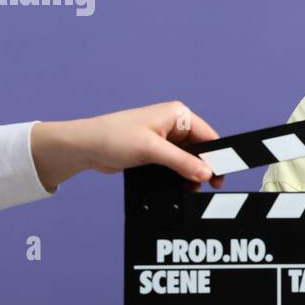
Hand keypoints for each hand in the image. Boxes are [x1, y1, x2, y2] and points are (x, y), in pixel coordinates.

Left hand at [30, 101, 226, 191]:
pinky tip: (177, 187)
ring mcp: (163, 139)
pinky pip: (175, 166)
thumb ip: (182, 162)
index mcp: (177, 115)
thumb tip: (207, 173)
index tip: (220, 177)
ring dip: (189, 175)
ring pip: (188, 160)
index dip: (217, 157)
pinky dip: (178, 177)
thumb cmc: (112, 137)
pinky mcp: (155, 152)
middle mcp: (173, 125)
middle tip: (204, 188)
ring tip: (188, 189)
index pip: (208, 136)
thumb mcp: (152, 150)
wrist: (84, 147)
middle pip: (200, 150)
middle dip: (202, 169)